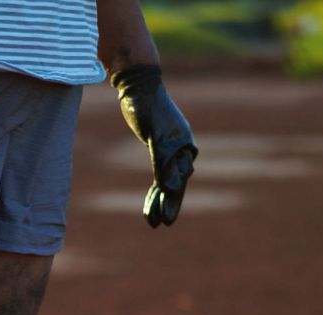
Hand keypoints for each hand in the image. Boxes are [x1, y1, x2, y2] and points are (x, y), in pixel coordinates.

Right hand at [110, 65, 197, 227]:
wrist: (139, 83)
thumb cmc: (144, 106)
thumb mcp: (154, 131)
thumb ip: (159, 148)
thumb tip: (157, 156)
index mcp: (181, 145)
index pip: (177, 178)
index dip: (169, 198)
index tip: (160, 214)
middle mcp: (182, 144)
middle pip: (179, 181)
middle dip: (173, 204)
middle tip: (166, 223)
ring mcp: (172, 140)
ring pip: (172, 176)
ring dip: (167, 199)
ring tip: (161, 219)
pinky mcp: (160, 136)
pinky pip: (163, 162)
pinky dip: (164, 178)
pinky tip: (165, 192)